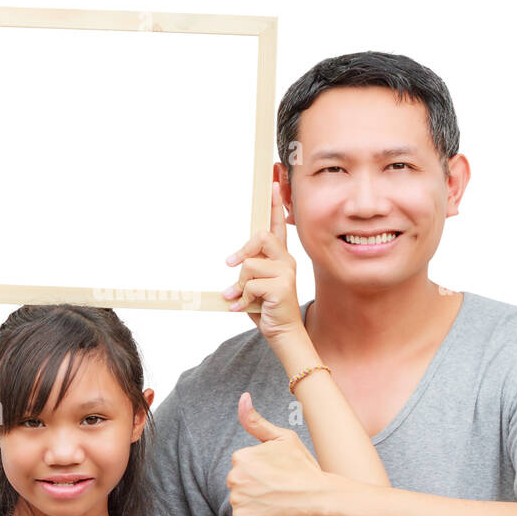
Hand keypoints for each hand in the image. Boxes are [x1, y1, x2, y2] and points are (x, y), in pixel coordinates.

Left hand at [221, 178, 302, 343]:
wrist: (282, 333)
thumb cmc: (266, 307)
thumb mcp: (252, 284)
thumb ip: (247, 268)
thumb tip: (232, 262)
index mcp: (280, 257)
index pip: (277, 224)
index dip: (275, 203)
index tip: (273, 182)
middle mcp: (286, 260)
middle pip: (261, 236)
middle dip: (242, 251)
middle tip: (229, 264)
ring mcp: (287, 272)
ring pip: (249, 264)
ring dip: (238, 284)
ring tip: (240, 297)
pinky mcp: (282, 285)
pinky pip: (249, 283)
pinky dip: (240, 298)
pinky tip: (242, 307)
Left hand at [226, 392, 325, 515]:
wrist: (320, 499)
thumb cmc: (304, 467)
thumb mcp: (283, 438)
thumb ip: (255, 421)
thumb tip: (242, 396)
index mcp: (240, 457)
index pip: (244, 467)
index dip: (262, 472)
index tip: (279, 475)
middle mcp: (234, 478)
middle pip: (240, 485)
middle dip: (256, 488)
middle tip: (280, 489)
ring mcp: (238, 502)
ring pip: (243, 504)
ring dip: (256, 505)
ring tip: (278, 502)